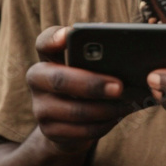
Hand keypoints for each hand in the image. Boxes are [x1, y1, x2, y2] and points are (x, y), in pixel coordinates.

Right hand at [25, 26, 134, 153]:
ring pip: (74, 110)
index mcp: (48, 56)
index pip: (45, 42)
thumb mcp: (88, 64)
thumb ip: (98, 53)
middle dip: (92, 84)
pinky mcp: (49, 131)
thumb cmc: (86, 81)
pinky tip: (117, 116)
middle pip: (59, 79)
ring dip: (105, 109)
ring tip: (127, 103)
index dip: (55, 37)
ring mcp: (40, 107)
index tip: (69, 34)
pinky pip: (81, 130)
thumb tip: (122, 45)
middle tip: (119, 86)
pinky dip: (103, 124)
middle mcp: (38, 79)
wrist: (68, 122)